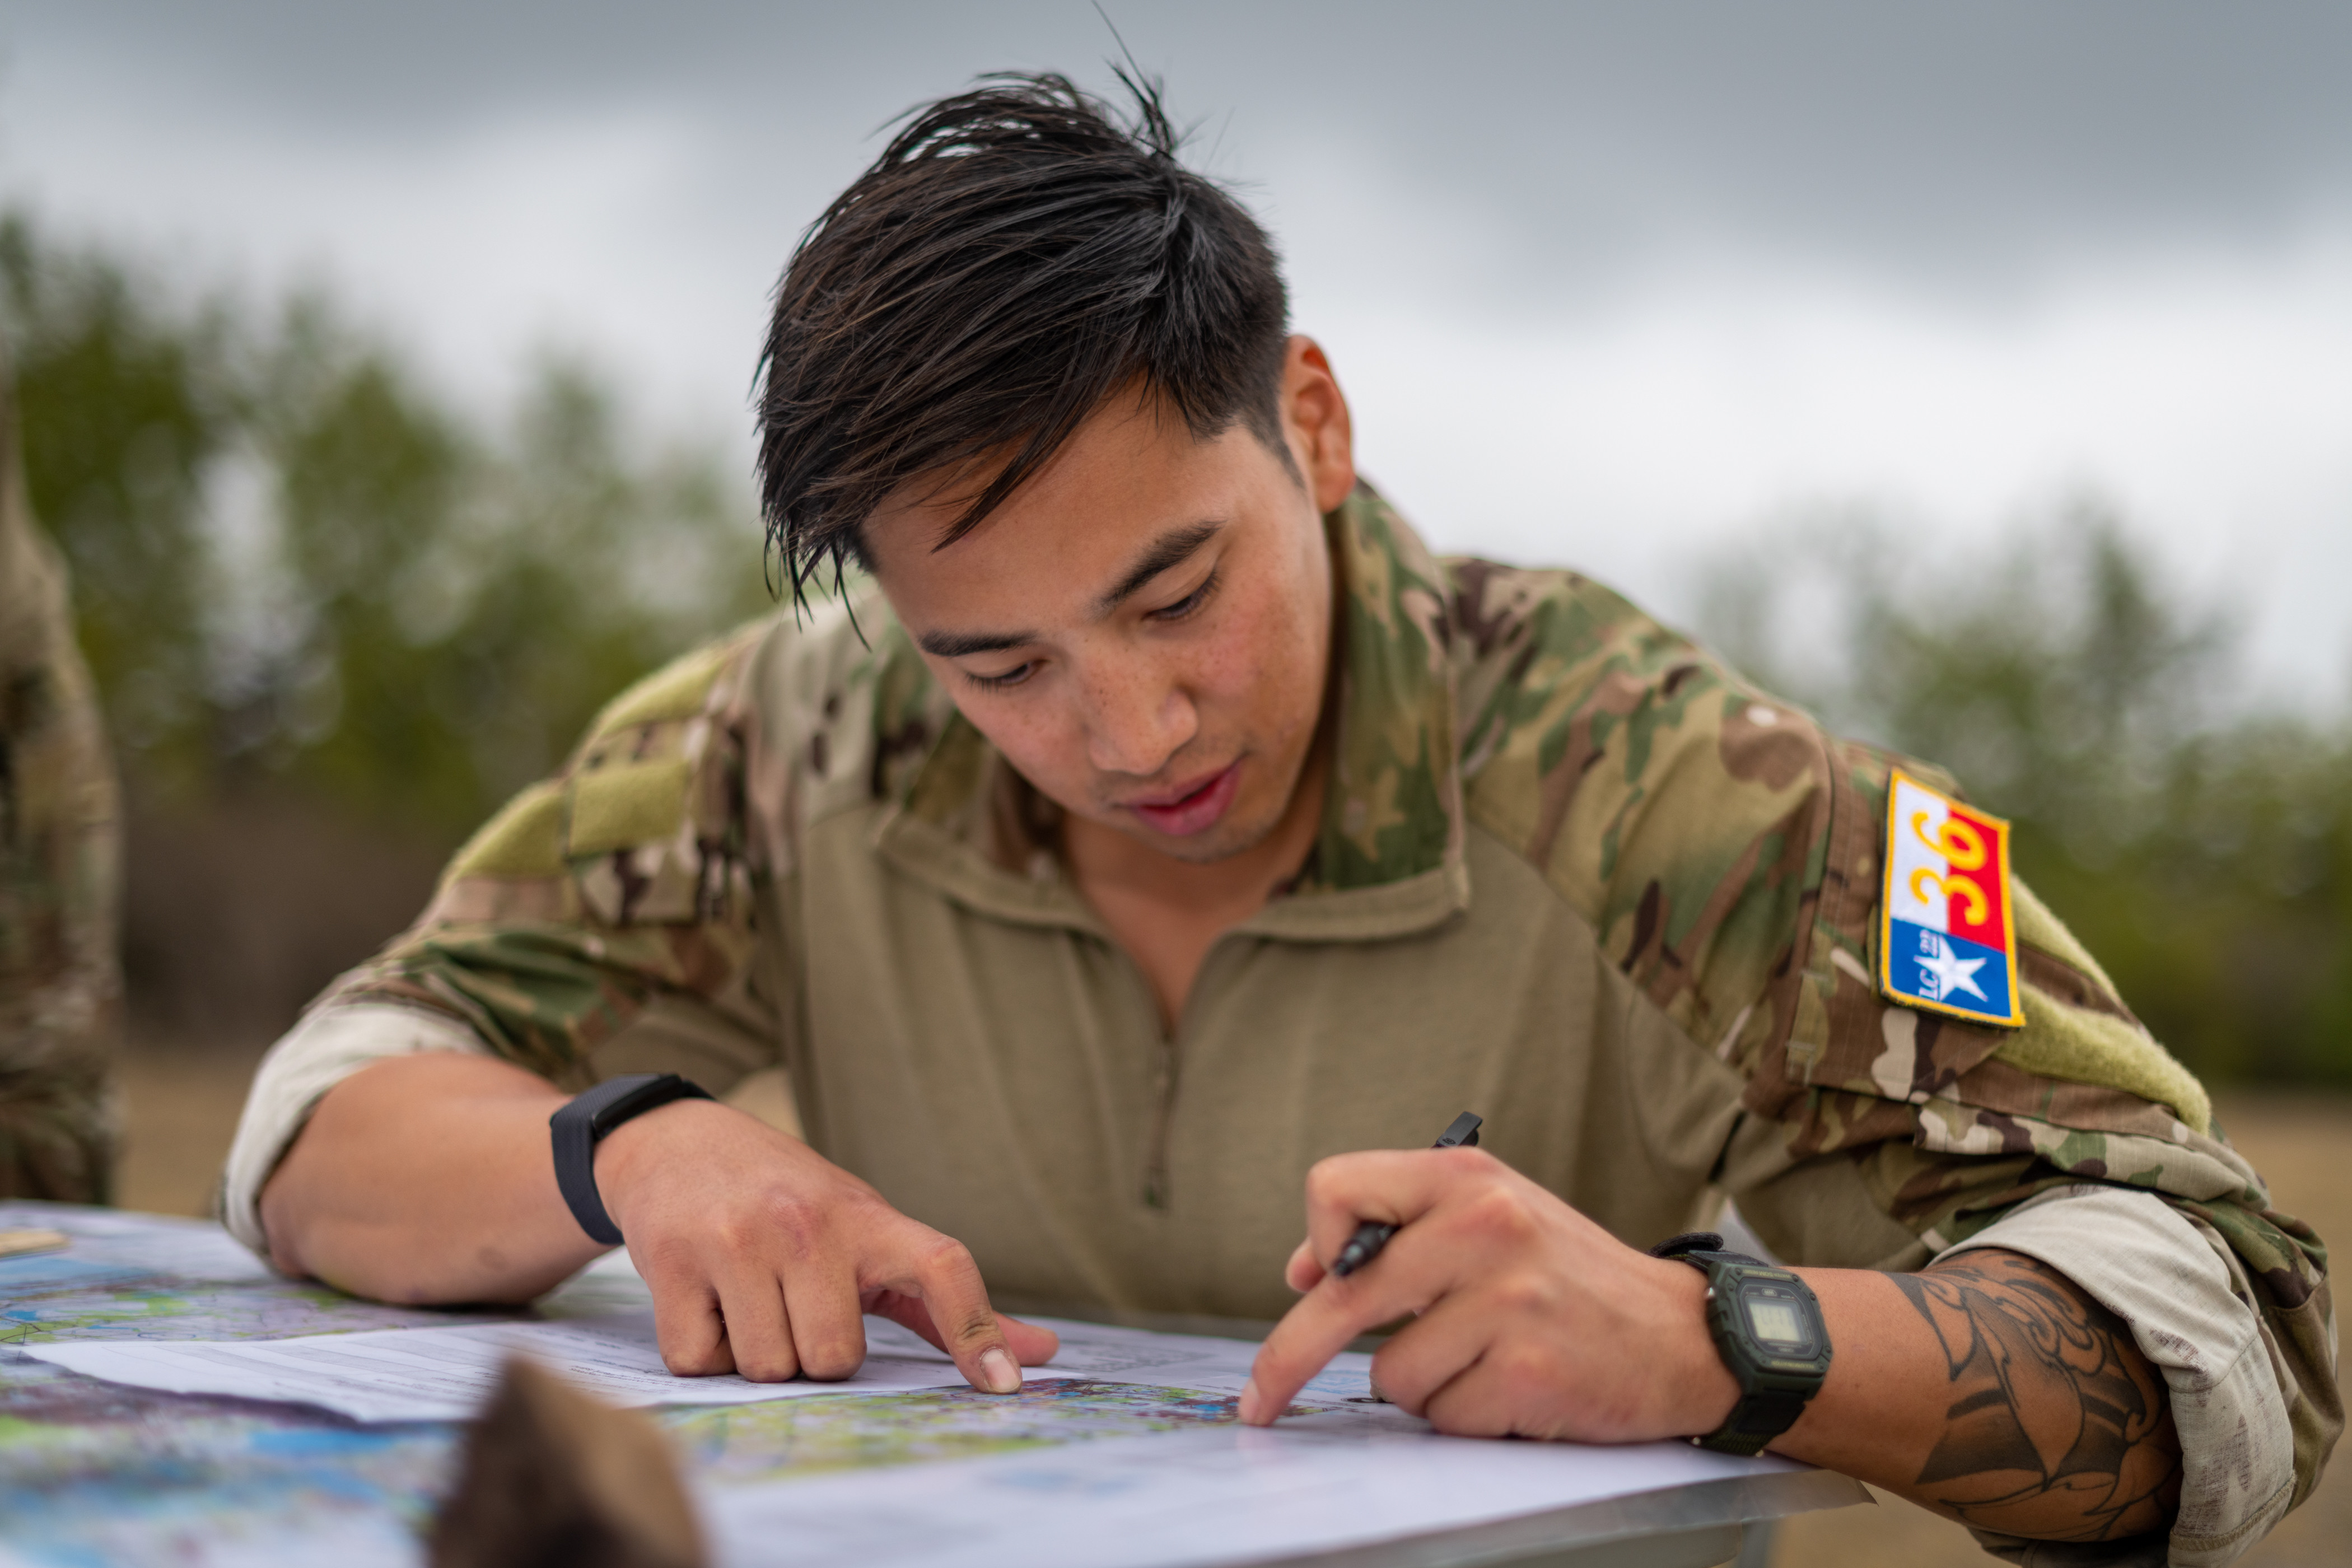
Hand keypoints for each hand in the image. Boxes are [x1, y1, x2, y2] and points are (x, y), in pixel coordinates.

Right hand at [594, 1099, 1057, 1391]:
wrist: (676, 1143)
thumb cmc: (788, 1201)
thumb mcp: (866, 1229)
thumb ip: (944, 1299)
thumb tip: (1038, 1354)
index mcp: (866, 1218)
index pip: (942, 1266)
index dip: (977, 1330)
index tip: (1002, 1384)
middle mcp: (806, 1224)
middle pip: (833, 1360)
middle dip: (814, 1356)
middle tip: (796, 1310)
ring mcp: (737, 1240)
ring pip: (768, 1368)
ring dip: (758, 1355)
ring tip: (748, 1302)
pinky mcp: (672, 1261)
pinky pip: (701, 1361)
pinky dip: (704, 1349)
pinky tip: (706, 1302)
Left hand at [1237, 1146, 1735, 1439]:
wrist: (1681, 1336)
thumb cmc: (1567, 1276)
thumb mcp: (1489, 1217)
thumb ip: (1398, 1231)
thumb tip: (1303, 1270)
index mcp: (1465, 1177)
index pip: (1335, 1189)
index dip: (1318, 1242)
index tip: (1314, 1280)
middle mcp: (1484, 1226)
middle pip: (1341, 1298)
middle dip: (1287, 1359)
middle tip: (1259, 1401)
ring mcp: (1509, 1300)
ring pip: (1392, 1374)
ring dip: (1426, 1384)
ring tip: (1486, 1360)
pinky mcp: (1528, 1371)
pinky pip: (1444, 1416)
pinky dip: (1467, 1415)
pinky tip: (1515, 1387)